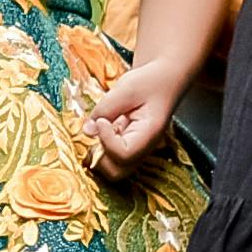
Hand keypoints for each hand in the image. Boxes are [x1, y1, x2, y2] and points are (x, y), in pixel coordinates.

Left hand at [85, 59, 184, 176]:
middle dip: (98, 156)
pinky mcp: (127, 146)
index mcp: (149, 135)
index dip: (106, 140)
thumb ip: (105, 109)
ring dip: (98, 154)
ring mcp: (136, 150)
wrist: (164, 79)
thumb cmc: (150, 82)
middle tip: (95, 131)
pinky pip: (111, 158)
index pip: (123, 155)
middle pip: (117, 172)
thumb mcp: (126, 88)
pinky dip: (100, 147)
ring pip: (113, 169)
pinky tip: (103, 127)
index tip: (102, 120)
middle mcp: (144, 149)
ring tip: (98, 128)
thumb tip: (87, 131)